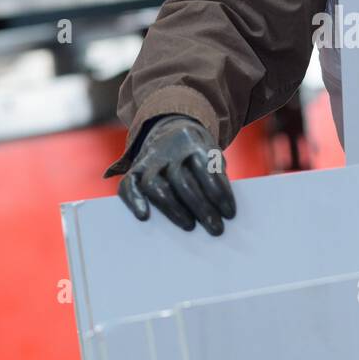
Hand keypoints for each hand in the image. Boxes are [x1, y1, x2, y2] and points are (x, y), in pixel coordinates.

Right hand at [117, 114, 235, 235]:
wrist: (173, 130)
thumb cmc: (199, 155)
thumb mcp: (212, 156)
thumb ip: (216, 179)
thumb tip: (221, 214)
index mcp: (195, 142)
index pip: (206, 168)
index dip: (219, 193)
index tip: (229, 214)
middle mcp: (170, 150)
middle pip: (183, 181)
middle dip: (201, 208)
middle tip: (215, 229)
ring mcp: (150, 159)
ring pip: (155, 185)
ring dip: (173, 210)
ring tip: (190, 227)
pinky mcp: (135, 168)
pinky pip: (129, 184)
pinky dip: (134, 201)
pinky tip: (144, 217)